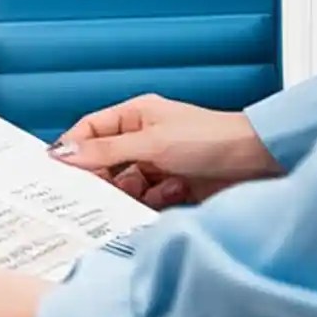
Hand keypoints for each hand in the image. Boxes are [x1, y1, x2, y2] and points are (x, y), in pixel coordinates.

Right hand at [48, 94, 282, 207]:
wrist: (259, 162)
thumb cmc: (213, 138)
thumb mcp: (151, 143)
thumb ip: (105, 150)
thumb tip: (65, 151)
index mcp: (135, 115)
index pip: (90, 130)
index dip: (73, 147)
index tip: (57, 169)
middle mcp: (144, 138)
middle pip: (104, 161)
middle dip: (104, 176)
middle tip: (100, 189)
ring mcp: (158, 163)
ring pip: (125, 183)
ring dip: (132, 191)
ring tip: (147, 191)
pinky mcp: (173, 186)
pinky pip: (146, 199)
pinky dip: (153, 201)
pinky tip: (172, 193)